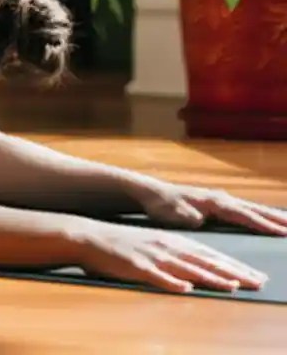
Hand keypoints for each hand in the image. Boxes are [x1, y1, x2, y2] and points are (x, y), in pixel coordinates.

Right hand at [74, 220, 267, 292]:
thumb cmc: (120, 244)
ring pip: (185, 268)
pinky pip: (155, 275)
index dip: (234, 265)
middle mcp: (166, 246)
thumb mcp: (152, 245)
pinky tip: (184, 288)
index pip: (210, 254)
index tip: (255, 275)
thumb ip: (173, 258)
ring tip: (231, 286)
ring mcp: (150, 256)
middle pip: (205, 261)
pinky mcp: (134, 265)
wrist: (87, 236)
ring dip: (209, 277)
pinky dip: (170, 282)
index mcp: (172, 241)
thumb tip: (194, 275)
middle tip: (257, 282)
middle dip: (233, 271)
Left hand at [138, 183, 286, 235]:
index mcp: (214, 203)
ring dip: (270, 215)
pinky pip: (244, 208)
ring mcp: (220, 199)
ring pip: (251, 208)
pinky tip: (266, 217)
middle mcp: (221, 198)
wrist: (151, 193)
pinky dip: (258, 213)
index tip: (283, 232)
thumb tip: (199, 221)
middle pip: (254, 209)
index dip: (264, 224)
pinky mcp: (217, 202)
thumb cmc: (162, 206)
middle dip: (276, 218)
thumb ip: (188, 218)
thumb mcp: (173, 215)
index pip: (245, 216)